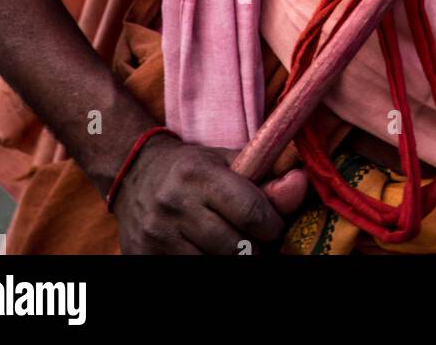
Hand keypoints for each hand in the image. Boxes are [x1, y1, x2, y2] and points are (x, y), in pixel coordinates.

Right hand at [113, 135, 307, 254]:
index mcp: (199, 174)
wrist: (134, 173)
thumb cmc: (192, 167)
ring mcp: (158, 236)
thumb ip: (266, 176)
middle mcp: (175, 204)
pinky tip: (211, 254)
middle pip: (236, 247)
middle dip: (256, 248)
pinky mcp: (145, 257)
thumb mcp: (227, 161)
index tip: (274, 226)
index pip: (250, 211)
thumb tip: (301, 183)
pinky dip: (210, 266)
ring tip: (235, 247)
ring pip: (215, 267)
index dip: (273, 225)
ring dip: (234, 261)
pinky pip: (192, 273)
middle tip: (256, 240)